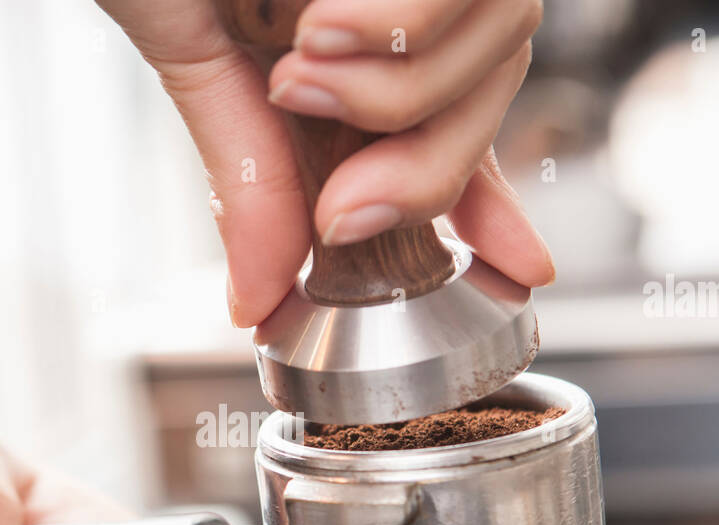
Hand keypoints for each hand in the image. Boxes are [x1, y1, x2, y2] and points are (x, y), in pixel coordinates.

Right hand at [100, 0, 552, 326]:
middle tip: (337, 208)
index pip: (448, 124)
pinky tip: (321, 12)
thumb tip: (252, 302)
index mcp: (354, 34)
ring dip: (398, 88)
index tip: (520, 268)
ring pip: (502, 37)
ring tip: (302, 57)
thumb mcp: (197, 59)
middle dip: (420, 174)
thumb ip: (246, 177)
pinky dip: (402, 18)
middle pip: (486, 97)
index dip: (489, 202)